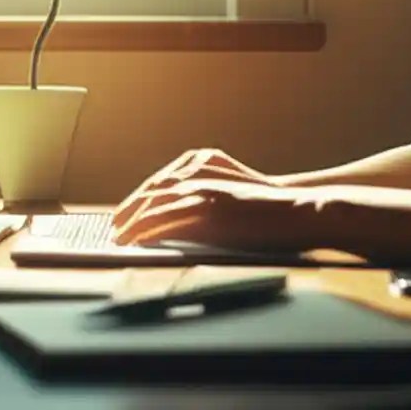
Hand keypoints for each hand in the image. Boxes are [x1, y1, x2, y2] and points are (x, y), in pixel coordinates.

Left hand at [113, 178, 316, 249]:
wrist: (296, 211)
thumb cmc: (269, 212)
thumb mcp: (231, 200)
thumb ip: (204, 204)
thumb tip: (178, 225)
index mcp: (203, 167)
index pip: (159, 184)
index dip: (140, 200)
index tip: (125, 215)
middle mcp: (198, 176)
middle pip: (150, 192)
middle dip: (129, 211)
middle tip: (114, 228)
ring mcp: (200, 191)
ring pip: (152, 206)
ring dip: (131, 223)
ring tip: (118, 239)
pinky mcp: (205, 210)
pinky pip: (165, 221)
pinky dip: (146, 232)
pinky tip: (136, 243)